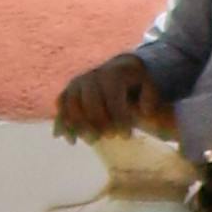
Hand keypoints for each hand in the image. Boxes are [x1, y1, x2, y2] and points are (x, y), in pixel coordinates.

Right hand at [54, 56, 173, 145]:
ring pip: (72, 104)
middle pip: (90, 101)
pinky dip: (63, 124)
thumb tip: (143, 111)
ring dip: (80, 126)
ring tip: (93, 141)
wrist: (118, 70)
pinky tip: (72, 141)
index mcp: (114, 73)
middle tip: (110, 138)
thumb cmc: (135, 84)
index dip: (119, 118)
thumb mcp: (148, 85)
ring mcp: (78, 83)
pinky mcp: (69, 91)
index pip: (113, 97)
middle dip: (99, 123)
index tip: (127, 136)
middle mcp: (93, 75)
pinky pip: (61, 107)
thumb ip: (150, 97)